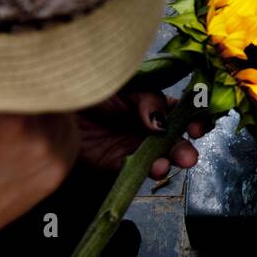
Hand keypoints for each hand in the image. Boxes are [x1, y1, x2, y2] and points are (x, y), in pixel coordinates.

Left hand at [76, 88, 214, 179]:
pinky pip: (134, 169)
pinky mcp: (115, 162)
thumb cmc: (93, 87)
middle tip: (187, 157)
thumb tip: (161, 123)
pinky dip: (144, 171)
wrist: (59, 102)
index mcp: (153, 104)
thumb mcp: (127, 85)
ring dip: (165, 163)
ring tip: (163, 165)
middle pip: (174, 141)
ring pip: (158, 158)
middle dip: (183, 149)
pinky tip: (149, 168)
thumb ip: (148, 100)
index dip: (194, 120)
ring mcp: (133, 146)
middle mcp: (147, 127)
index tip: (198, 127)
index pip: (181, 112)